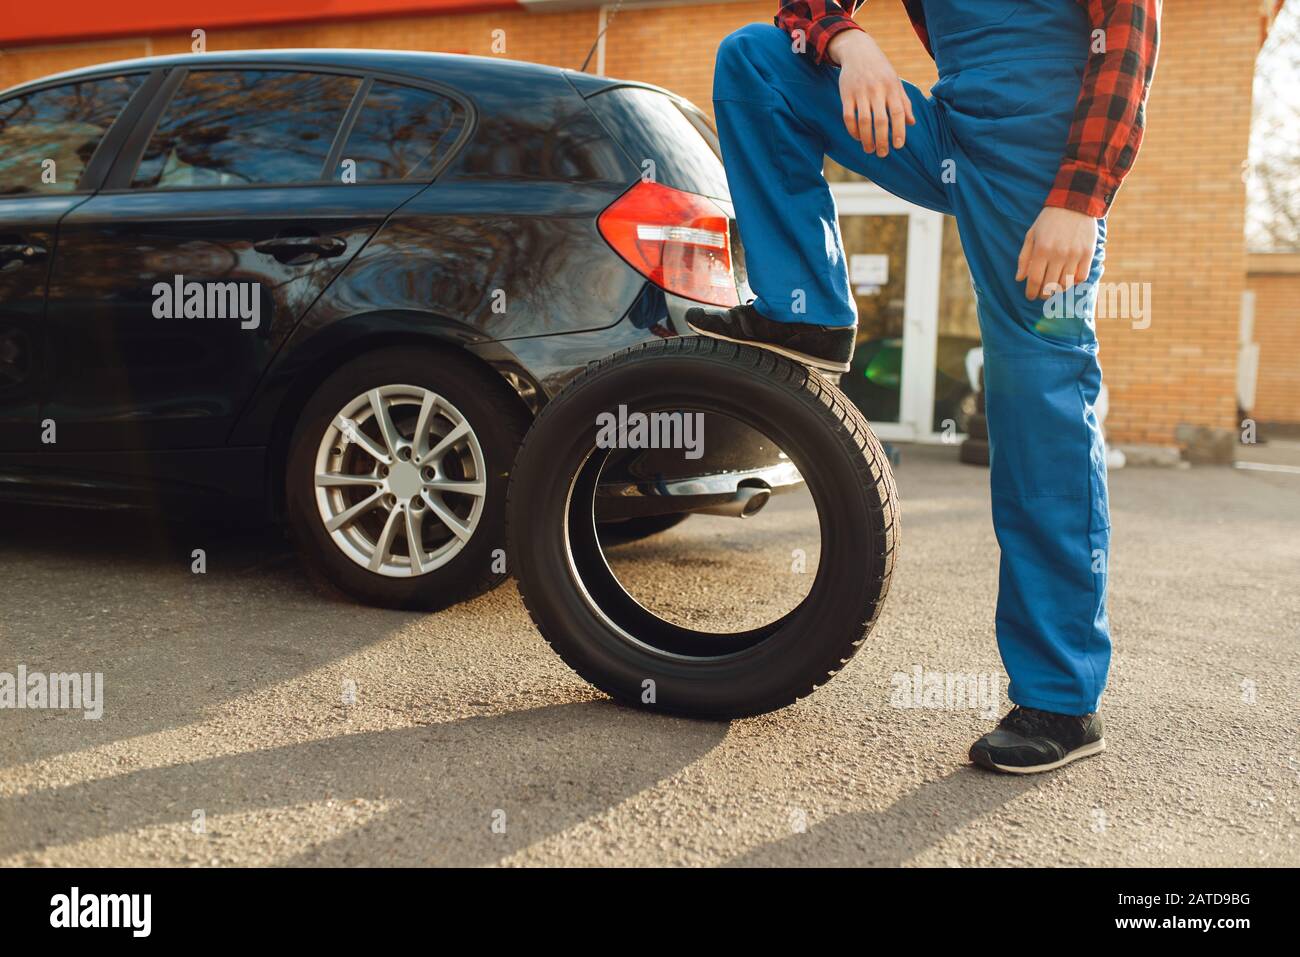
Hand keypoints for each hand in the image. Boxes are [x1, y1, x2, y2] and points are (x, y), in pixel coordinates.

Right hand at [827, 29, 914, 157]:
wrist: (858, 50)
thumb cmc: (880, 69)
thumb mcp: (896, 82)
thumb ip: (904, 102)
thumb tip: (912, 123)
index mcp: (892, 88)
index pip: (898, 113)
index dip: (899, 130)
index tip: (898, 146)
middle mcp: (877, 90)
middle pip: (880, 121)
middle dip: (882, 140)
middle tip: (882, 154)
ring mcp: (861, 92)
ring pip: (864, 121)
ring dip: (866, 139)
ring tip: (869, 149)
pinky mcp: (846, 94)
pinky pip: (848, 117)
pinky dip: (853, 130)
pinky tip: (857, 137)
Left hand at [1016, 206, 1097, 299]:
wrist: (1074, 203)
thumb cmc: (1048, 220)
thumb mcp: (1031, 235)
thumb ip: (1024, 257)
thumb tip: (1020, 279)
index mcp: (1042, 250)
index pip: (1035, 280)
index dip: (1031, 292)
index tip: (1030, 296)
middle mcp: (1058, 254)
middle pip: (1050, 286)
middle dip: (1044, 295)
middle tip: (1041, 294)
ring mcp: (1075, 254)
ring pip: (1066, 284)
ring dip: (1058, 289)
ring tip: (1054, 287)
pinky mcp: (1088, 253)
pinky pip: (1081, 277)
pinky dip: (1074, 282)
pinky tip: (1068, 279)